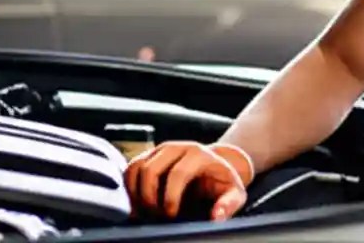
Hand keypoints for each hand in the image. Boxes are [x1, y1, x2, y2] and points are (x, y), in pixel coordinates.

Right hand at [125, 141, 254, 220]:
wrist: (214, 166)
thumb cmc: (222, 181)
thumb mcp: (234, 192)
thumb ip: (229, 204)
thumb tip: (217, 216)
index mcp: (198, 154)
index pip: (177, 174)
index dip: (170, 197)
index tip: (170, 215)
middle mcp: (176, 147)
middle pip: (151, 170)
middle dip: (150, 197)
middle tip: (156, 216)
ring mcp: (159, 149)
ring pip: (136, 167)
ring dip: (136, 193)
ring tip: (145, 212)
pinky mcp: (148, 155)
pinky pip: (130, 169)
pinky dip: (129, 188)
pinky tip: (138, 204)